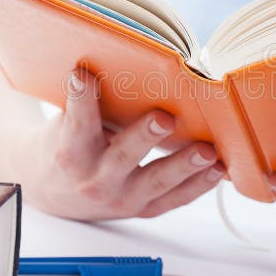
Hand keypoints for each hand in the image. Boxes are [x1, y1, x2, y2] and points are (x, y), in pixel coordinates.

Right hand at [25, 69, 225, 219]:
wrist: (57, 194)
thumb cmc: (67, 146)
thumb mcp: (68, 125)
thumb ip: (93, 106)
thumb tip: (131, 67)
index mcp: (71, 154)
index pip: (77, 124)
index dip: (80, 99)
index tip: (83, 73)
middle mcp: (96, 180)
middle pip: (123, 157)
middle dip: (145, 137)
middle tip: (165, 118)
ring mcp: (123, 199)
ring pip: (157, 182)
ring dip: (184, 166)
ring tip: (208, 151)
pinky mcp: (145, 209)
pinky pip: (175, 198)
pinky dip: (199, 185)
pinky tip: (218, 168)